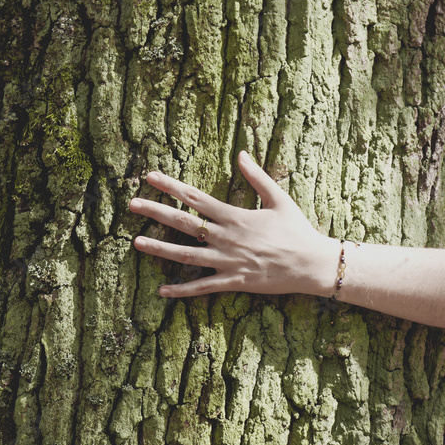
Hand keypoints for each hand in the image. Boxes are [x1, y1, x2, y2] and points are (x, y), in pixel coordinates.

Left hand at [130, 151, 339, 297]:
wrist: (311, 264)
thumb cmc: (298, 230)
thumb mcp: (279, 199)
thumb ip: (257, 177)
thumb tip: (241, 153)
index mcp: (235, 217)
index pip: (196, 199)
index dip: (171, 187)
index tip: (151, 178)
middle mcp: (227, 238)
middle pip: (184, 223)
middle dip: (156, 213)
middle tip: (132, 204)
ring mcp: (228, 262)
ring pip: (186, 255)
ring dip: (161, 249)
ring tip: (137, 242)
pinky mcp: (234, 282)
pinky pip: (203, 287)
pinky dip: (182, 290)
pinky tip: (162, 290)